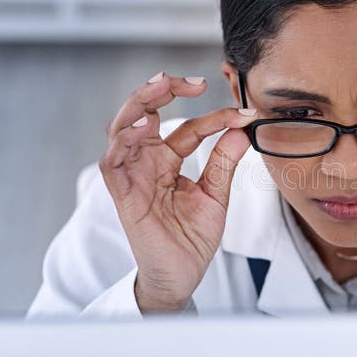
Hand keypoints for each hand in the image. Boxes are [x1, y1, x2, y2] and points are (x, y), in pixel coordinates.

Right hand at [98, 72, 258, 313]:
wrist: (182, 275)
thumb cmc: (191, 238)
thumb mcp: (215, 194)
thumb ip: (224, 161)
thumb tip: (243, 129)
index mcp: (167, 160)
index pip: (188, 127)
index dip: (215, 118)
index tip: (243, 114)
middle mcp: (146, 163)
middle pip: (144, 114)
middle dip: (162, 90)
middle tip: (191, 81)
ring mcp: (132, 176)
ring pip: (122, 128)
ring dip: (140, 104)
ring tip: (161, 86)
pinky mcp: (123, 194)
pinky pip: (113, 161)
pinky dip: (123, 140)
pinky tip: (142, 125)